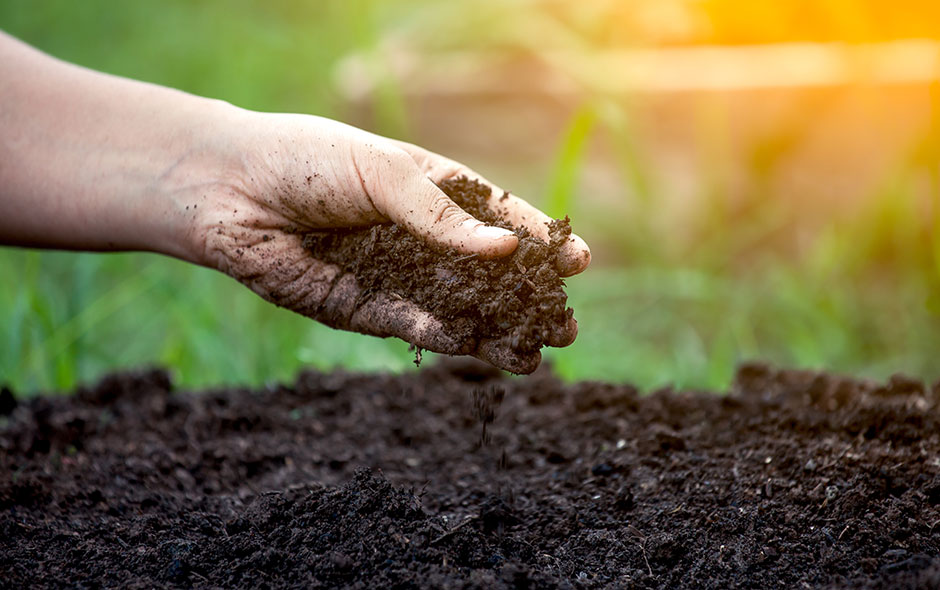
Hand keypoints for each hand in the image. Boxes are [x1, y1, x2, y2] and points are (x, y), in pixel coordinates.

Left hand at [191, 111, 590, 372]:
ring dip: (498, 331)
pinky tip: (480, 349)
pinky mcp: (365, 308)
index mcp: (434, 189)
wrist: (231, 192)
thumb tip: (506, 248)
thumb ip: (441, 217)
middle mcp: (422, 236)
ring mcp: (397, 275)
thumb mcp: (384, 174)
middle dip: (528, 299)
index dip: (539, 240)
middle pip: (488, 273)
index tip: (579, 261)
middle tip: (566, 324)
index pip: (499, 218)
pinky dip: (448, 338)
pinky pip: (415, 326)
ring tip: (538, 354)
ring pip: (459, 309)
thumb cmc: (309, 161)